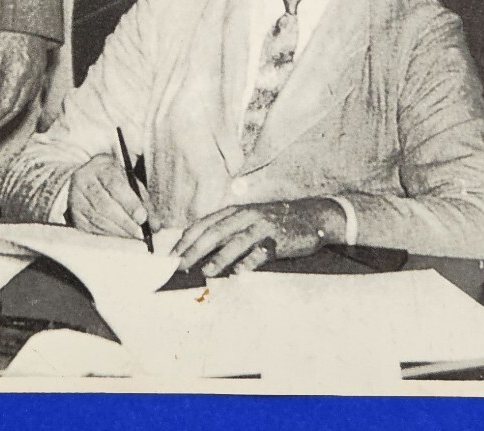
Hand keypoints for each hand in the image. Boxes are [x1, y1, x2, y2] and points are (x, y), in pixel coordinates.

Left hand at [0, 31, 49, 136]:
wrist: (28, 23)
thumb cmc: (8, 36)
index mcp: (16, 75)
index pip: (4, 105)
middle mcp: (29, 80)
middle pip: (14, 109)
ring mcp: (36, 79)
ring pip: (23, 105)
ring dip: (9, 117)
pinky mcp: (39, 76)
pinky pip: (30, 97)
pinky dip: (19, 107)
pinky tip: (10, 108)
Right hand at [66, 153, 149, 239]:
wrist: (86, 177)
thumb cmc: (114, 179)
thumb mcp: (129, 179)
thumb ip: (142, 199)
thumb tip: (155, 224)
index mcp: (101, 166)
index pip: (114, 185)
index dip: (130, 203)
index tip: (143, 218)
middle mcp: (84, 180)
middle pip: (104, 205)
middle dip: (125, 221)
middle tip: (141, 233)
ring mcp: (75, 198)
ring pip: (96, 218)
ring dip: (118, 231)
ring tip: (133, 236)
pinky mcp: (74, 214)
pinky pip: (90, 228)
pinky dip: (108, 234)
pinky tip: (120, 236)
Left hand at [172, 198, 341, 275]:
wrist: (311, 216)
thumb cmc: (275, 222)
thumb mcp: (249, 220)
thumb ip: (227, 232)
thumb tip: (199, 251)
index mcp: (236, 211)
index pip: (204, 224)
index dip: (186, 240)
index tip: (172, 256)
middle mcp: (246, 216)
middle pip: (215, 233)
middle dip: (195, 250)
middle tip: (180, 265)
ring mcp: (262, 227)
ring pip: (236, 242)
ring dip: (219, 258)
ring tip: (205, 271)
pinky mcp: (278, 240)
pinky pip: (261, 253)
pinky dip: (249, 263)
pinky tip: (239, 273)